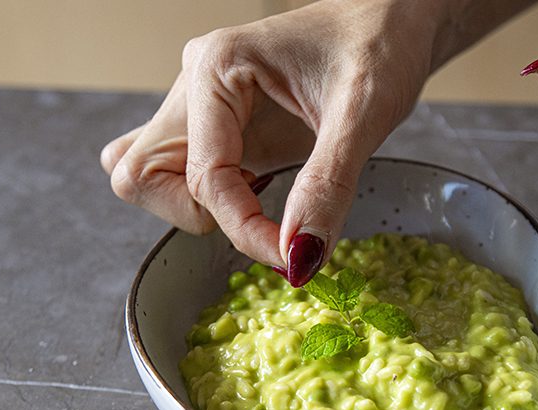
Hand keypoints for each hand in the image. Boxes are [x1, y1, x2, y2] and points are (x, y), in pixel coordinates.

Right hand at [100, 1, 435, 285]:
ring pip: (148, 174)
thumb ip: (327, 187)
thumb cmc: (381, 45)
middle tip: (265, 225)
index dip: (243, 229)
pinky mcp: (216, 125)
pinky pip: (179, 172)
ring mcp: (199, 105)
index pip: (202, 177)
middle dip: (200, 216)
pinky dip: (209, 199)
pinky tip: (262, 195)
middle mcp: (194, 83)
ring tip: (263, 205)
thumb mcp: (363, 114)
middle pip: (143, 174)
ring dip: (195, 208)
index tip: (292, 258)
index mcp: (216, 67)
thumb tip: (299, 256)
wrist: (394, 21)